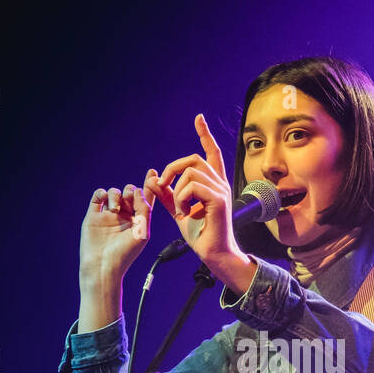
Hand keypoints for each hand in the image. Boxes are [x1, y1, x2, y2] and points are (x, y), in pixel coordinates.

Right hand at [79, 178, 154, 285]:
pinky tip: (104, 200)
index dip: (149, 185)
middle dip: (131, 191)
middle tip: (129, 197)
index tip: (153, 173)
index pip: (145, 199)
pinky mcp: (94, 215)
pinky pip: (98, 197)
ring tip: (115, 209)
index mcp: (138, 220)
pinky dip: (102, 193)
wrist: (102, 266)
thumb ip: (144, 209)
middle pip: (129, 192)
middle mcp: (124, 216)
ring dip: (116, 195)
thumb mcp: (142, 232)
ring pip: (114, 192)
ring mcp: (108, 215)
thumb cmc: (124, 254)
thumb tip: (138, 190)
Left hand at [145, 114, 247, 272]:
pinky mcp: (219, 200)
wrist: (214, 253)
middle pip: (194, 159)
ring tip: (180, 209)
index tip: (198, 119)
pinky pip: (193, 187)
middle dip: (172, 168)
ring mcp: (221, 190)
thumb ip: (167, 194)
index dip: (204, 134)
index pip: (210, 152)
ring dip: (177, 190)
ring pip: (191, 173)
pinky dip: (182, 199)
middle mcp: (219, 183)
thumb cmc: (201, 234)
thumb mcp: (179, 210)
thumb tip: (152, 179)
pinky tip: (185, 213)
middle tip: (162, 185)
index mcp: (212, 183)